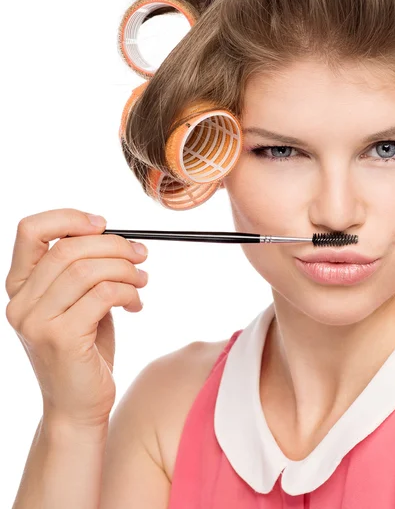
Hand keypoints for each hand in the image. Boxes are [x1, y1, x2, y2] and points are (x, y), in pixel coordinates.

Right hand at [4, 208, 148, 428]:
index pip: (30, 231)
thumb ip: (86, 273)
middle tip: (141, 255)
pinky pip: (103, 295)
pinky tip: (136, 304)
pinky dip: (128, 292)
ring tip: (142, 282)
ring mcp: (36, 321)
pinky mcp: (61, 338)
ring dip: (126, 270)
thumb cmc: (84, 352)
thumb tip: (118, 240)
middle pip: (69, 248)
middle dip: (115, 246)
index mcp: (21, 287)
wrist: (78, 406)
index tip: (103, 224)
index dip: (70, 219)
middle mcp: (20, 302)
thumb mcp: (80, 304)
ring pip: (88, 270)